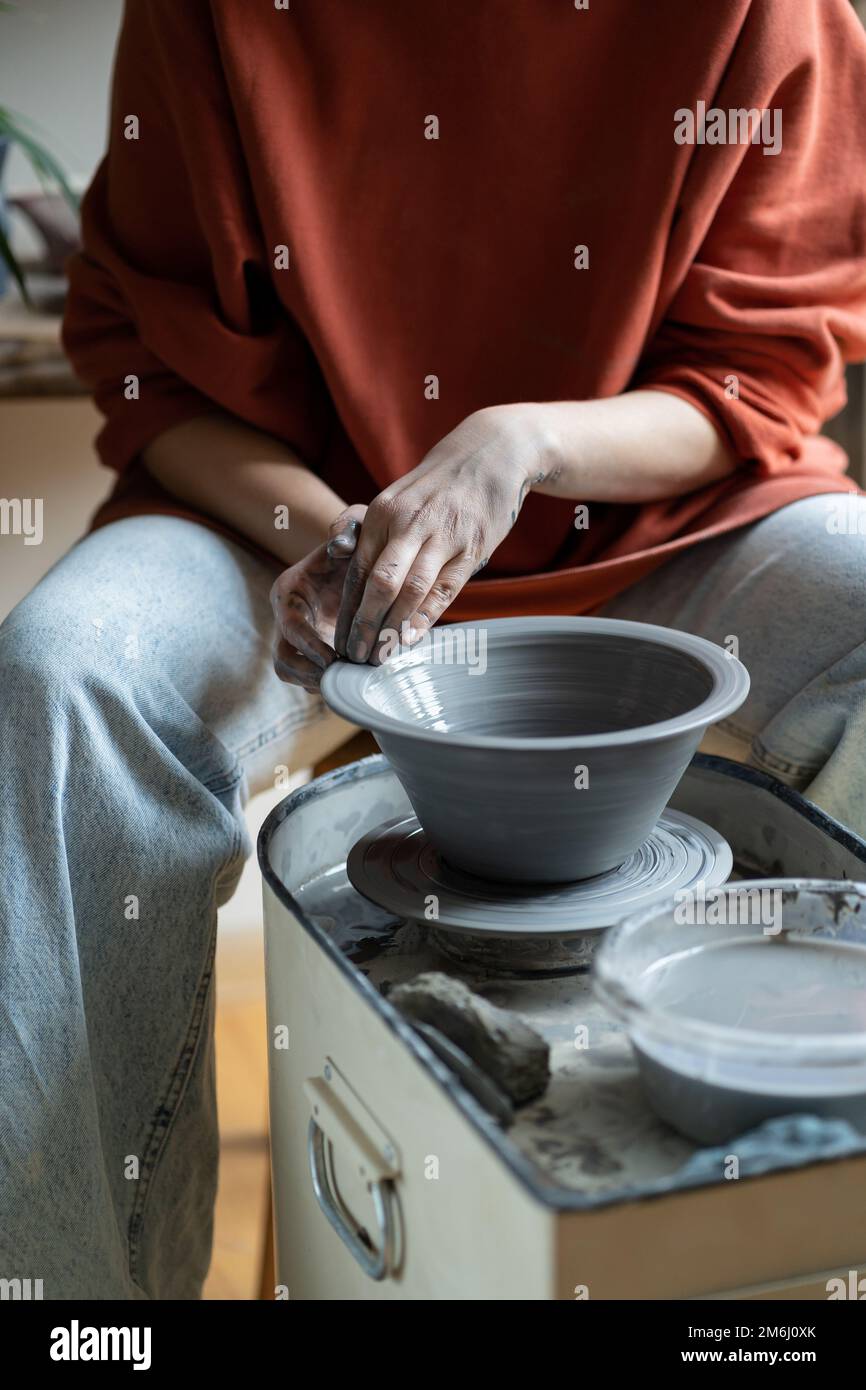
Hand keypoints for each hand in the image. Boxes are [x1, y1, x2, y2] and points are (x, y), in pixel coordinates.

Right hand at [271, 505, 366, 690]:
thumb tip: (341, 546)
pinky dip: (331, 684)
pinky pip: (312, 680)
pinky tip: (357, 681)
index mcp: (288, 591)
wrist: (359, 557)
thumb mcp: (354, 526)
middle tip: (341, 680)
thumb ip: (347, 529)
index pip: (289, 626)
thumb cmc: (356, 541)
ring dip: (318, 684)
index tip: (332, 658)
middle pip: (283, 660)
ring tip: (350, 684)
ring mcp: (298, 639)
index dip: (309, 645)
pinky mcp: (312, 653)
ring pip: (293, 674)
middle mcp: (287, 618)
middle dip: (309, 674)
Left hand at [334, 405, 549, 661]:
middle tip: (356, 656)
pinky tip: (412, 637)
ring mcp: (443, 535)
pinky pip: (445, 588)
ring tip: (381, 655)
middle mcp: (409, 523)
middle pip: (380, 584)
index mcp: (383, 513)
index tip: (341, 639)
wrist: (490, 453)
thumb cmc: (437, 485)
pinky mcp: (472, 546)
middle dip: (364, 625)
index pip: (358, 571)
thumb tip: (341, 560)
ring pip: (411, 590)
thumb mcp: (396, 495)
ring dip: (394, 628)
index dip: (348, 610)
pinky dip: (427, 616)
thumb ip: (370, 529)